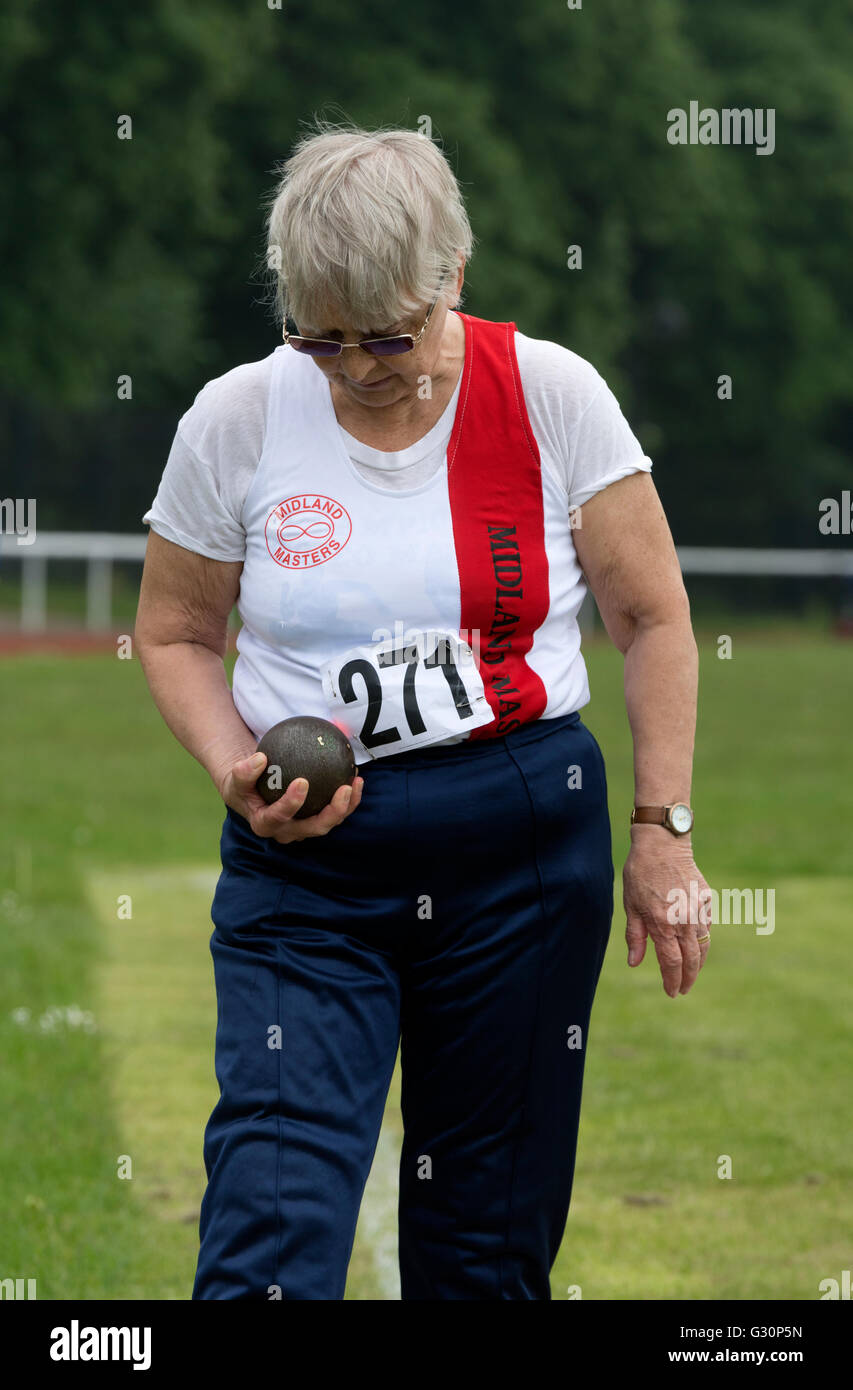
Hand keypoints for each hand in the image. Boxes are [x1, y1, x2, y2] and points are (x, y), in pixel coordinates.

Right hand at [218, 751, 363, 843]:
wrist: (252, 793)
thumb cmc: (244, 784)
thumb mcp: (235, 778)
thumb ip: (244, 771)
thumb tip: (261, 758)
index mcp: (265, 824)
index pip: (279, 817)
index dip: (291, 804)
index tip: (302, 781)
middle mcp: (287, 832)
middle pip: (314, 828)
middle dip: (332, 813)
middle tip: (344, 789)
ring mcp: (304, 828)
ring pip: (330, 822)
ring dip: (347, 805)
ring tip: (355, 781)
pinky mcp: (316, 820)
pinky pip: (336, 811)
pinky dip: (349, 798)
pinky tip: (356, 776)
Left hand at [623, 827, 711, 996]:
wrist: (663, 844)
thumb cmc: (640, 873)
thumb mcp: (630, 905)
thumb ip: (634, 936)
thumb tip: (634, 963)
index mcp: (663, 924)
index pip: (672, 963)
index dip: (672, 981)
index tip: (671, 992)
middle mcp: (685, 921)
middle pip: (692, 960)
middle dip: (688, 979)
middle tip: (683, 990)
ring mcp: (699, 910)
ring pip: (704, 945)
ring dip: (699, 963)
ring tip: (691, 973)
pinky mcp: (707, 899)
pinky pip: (707, 926)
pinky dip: (703, 939)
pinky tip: (696, 945)